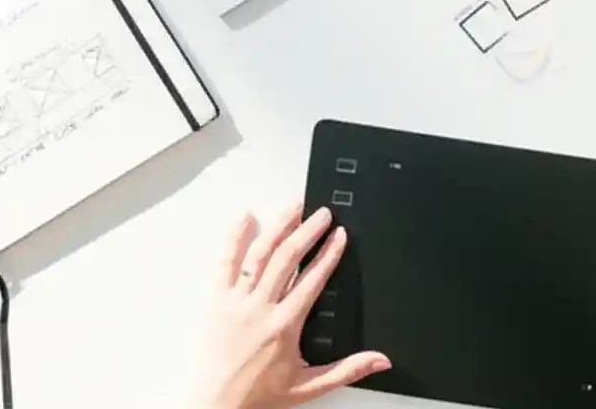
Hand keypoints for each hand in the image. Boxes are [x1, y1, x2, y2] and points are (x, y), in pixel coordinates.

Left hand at [194, 204, 390, 408]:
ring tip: (293, 208)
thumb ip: (347, 370)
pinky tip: (245, 219)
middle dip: (308, 231)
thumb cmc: (258, 396)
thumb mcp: (308, 386)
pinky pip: (225, 262)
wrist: (216, 406)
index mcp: (284, 326)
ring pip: (259, 254)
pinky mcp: (216, 300)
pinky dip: (235, 238)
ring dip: (278, 227)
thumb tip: (379, 361)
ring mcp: (235, 301)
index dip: (329, 254)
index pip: (312, 280)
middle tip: (322, 214)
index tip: (340, 235)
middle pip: (287, 258)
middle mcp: (259, 308)